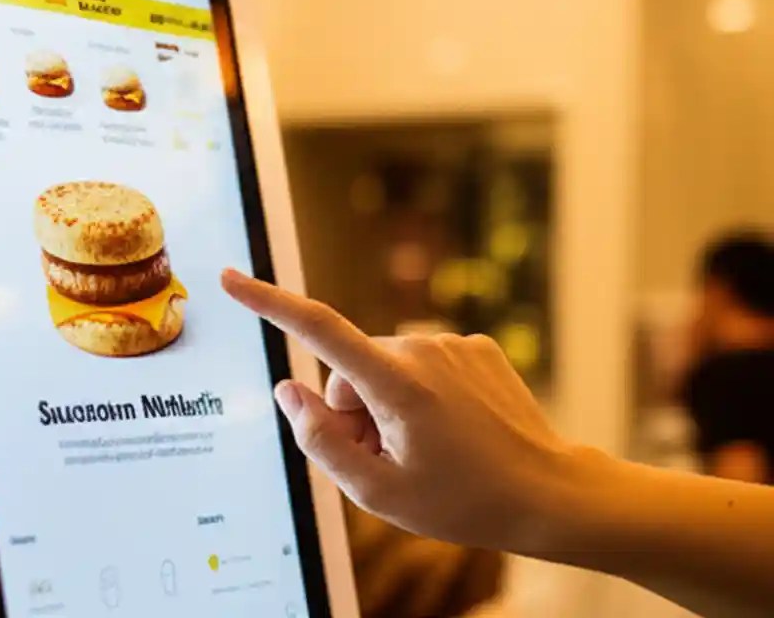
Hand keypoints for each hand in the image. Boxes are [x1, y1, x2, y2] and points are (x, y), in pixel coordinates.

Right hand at [222, 269, 588, 552]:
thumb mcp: (377, 492)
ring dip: (386, 404)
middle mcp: (422, 349)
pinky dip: (421, 394)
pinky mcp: (476, 347)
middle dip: (351, 410)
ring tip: (425, 449)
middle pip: (348, 371)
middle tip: (387, 458)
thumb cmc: (463, 502)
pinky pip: (421, 364)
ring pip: (383, 368)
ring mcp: (453, 344)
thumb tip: (290, 392)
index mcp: (396, 384)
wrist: (551, 495)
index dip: (268, 302)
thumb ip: (320, 440)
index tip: (230, 278)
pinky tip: (451, 429)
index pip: (317, 329)